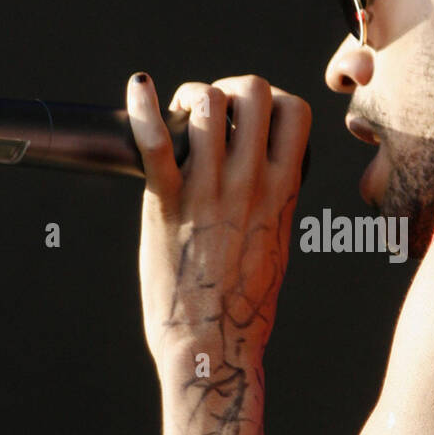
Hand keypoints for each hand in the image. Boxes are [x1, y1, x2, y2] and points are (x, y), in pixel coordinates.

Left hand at [126, 72, 310, 370]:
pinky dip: (142, 105)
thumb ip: (272, 205)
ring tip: (179, 117)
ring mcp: (209, 191)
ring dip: (191, 98)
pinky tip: (138, 89)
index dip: (271, 99)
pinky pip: (154, 139)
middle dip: (229, 89)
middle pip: (252, 91)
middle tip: (210, 112)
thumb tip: (262, 178)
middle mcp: (251, 183)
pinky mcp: (167, 204)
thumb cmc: (242, 307)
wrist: (212, 345)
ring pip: (208, 103)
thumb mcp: (276, 244)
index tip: (249, 117)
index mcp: (284, 192)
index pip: (295, 110)